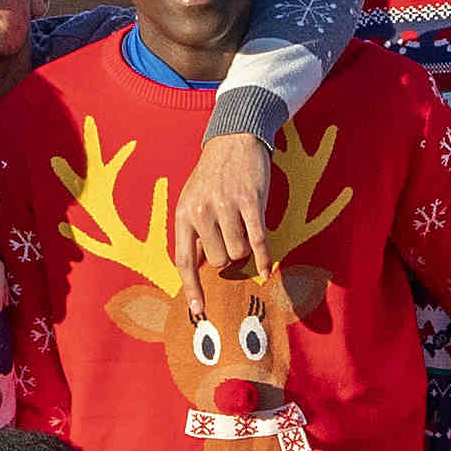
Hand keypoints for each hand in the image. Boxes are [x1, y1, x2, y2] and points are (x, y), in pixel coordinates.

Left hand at [175, 130, 274, 286]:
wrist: (234, 139)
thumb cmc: (213, 176)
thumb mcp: (193, 201)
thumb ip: (196, 233)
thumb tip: (202, 269)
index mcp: (184, 214)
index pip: (184, 260)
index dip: (192, 288)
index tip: (199, 310)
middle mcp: (201, 211)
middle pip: (218, 261)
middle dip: (229, 258)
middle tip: (233, 240)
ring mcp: (226, 206)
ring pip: (239, 253)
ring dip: (245, 249)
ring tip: (244, 229)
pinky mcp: (251, 201)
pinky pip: (258, 241)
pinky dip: (264, 259)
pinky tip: (266, 270)